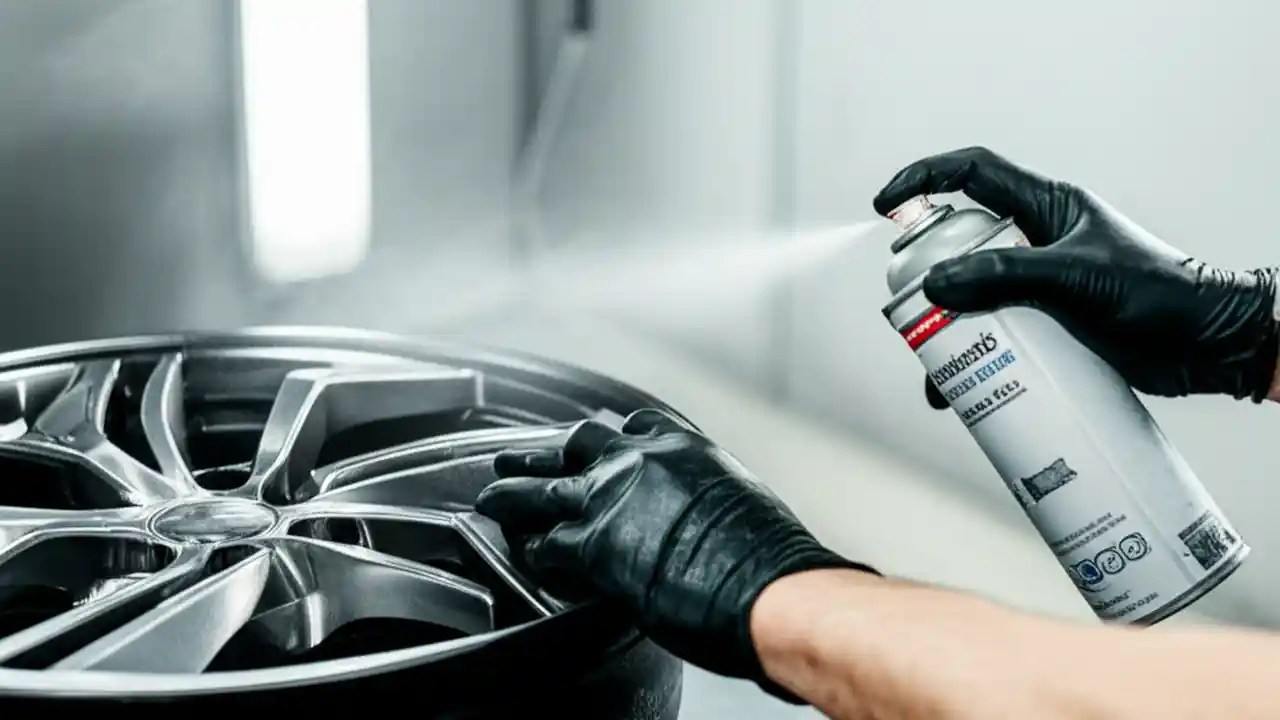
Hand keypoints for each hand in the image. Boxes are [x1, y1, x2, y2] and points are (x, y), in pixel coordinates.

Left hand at [474, 409, 868, 698]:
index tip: (597, 443)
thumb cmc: (769, 554)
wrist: (764, 581)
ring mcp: (610, 497)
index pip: (635, 425)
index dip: (609, 438)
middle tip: (516, 457)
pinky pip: (547, 544)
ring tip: (492, 498)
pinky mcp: (591, 542)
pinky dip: (535, 553)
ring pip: (542, 487)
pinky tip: (529, 560)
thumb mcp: (741, 503)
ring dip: (512, 493)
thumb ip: (708, 501)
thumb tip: (708, 522)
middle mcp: (640, 459)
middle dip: (543, 454)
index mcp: (682, 447)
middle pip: (575, 446)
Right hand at [874, 147, 1279, 404]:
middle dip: (924, 277)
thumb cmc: (1162, 293)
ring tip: (932, 366)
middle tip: (907, 306)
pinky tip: (958, 391)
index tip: (884, 206)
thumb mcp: (1078, 277)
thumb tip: (937, 283)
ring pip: (970, 301)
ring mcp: (1038, 289)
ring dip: (944, 332)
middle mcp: (1035, 244)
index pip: (972, 174)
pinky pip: (994, 340)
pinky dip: (972, 364)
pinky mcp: (1046, 329)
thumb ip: (1007, 274)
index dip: (923, 179)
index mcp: (1045, 208)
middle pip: (958, 247)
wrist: (1210, 345)